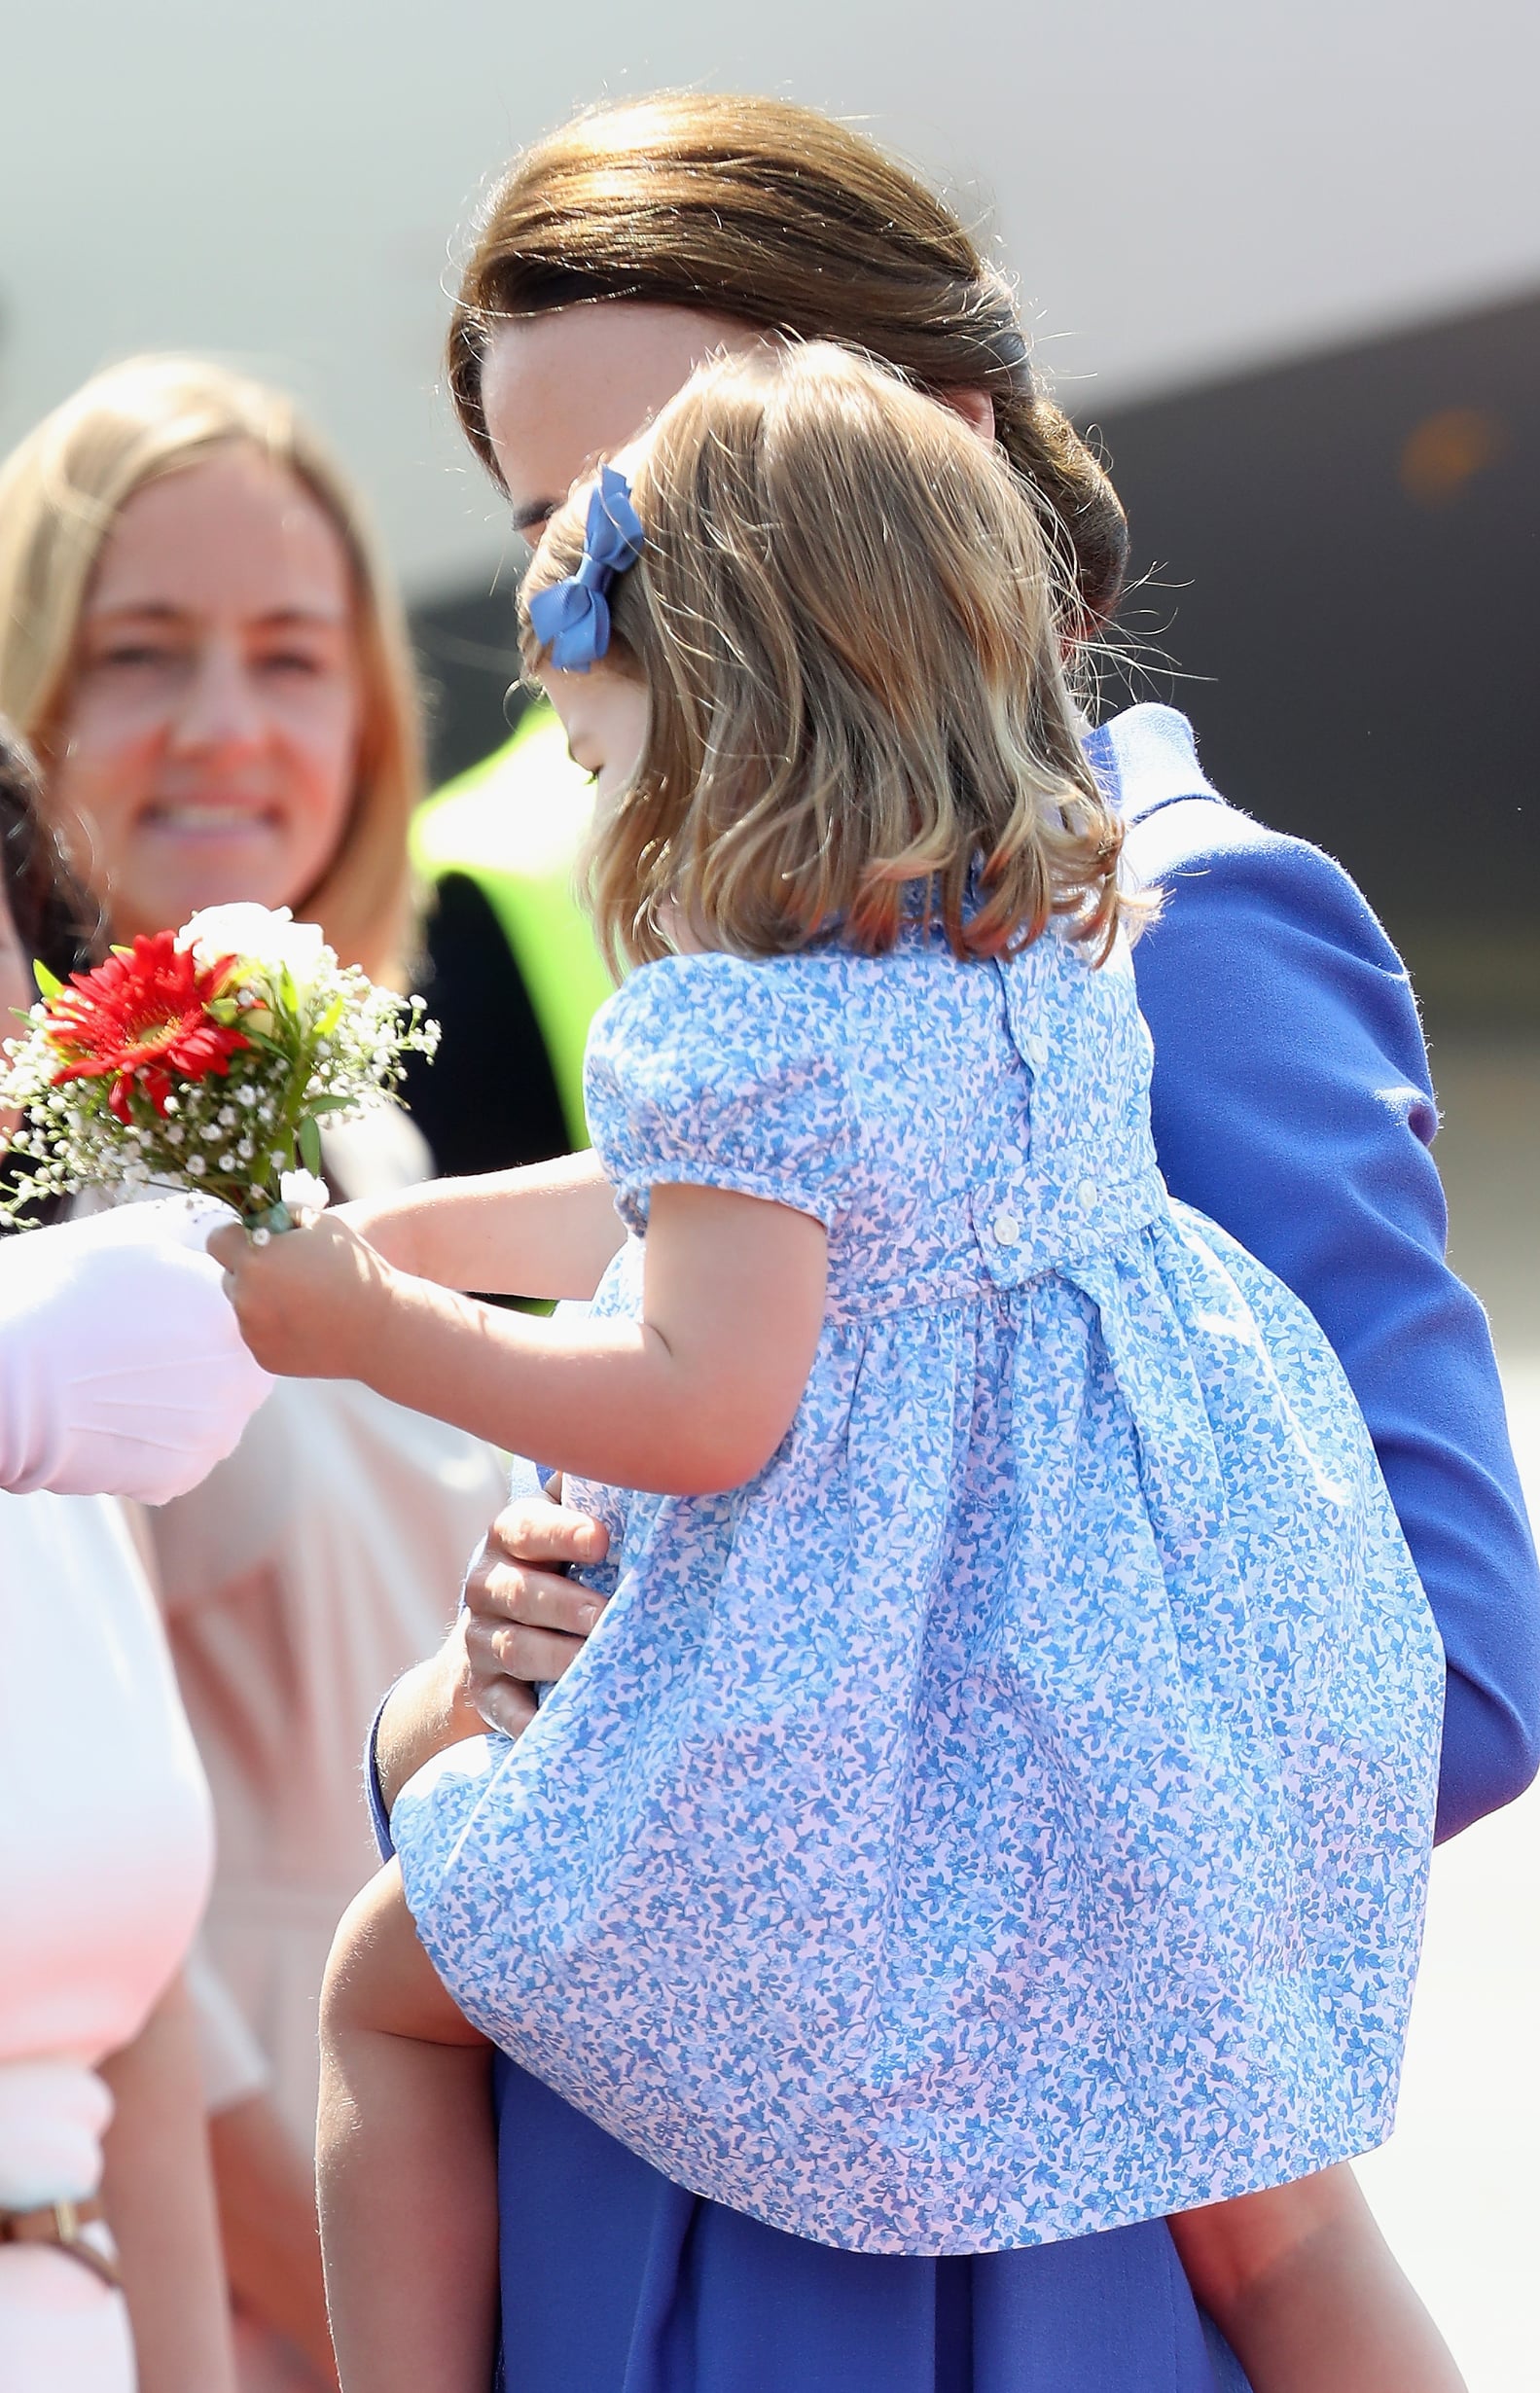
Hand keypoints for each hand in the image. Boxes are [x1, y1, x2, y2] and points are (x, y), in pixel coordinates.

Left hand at [207, 1211, 393, 1379]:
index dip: (237, 1237)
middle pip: (229, 1275)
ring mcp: (252, 1331)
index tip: (260, 1241)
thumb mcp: (323, 1224)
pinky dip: (275, 1327)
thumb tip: (262, 1218)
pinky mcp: (264, 1357)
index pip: (217, 1240)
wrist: (381, 1327)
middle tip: (289, 1271)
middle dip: (251, 1270)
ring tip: (304, 1299)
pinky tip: (308, 1322)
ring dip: (262, 1299)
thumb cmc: (355, 1269)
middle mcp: (244, 1297)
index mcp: (255, 1259)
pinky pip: (259, 1334)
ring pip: (244, 1306)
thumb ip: (283, 1215)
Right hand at [462, 1485, 610, 1736]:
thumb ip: (589, 1495)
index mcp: (509, 1536)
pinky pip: (502, 1708)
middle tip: (609, 1615)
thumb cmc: (552, 1570)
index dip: (563, 1533)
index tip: (603, 1541)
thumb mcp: (562, 1529)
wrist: (490, 1643)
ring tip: (597, 1663)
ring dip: (557, 1657)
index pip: (528, 1528)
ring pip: (515, 1648)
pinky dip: (527, 1718)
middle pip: (522, 1593)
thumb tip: (645, 1453)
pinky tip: (555, 1722)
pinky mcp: (483, 1691)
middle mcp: (486, 1585)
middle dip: (568, 1605)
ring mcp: (480, 1641)